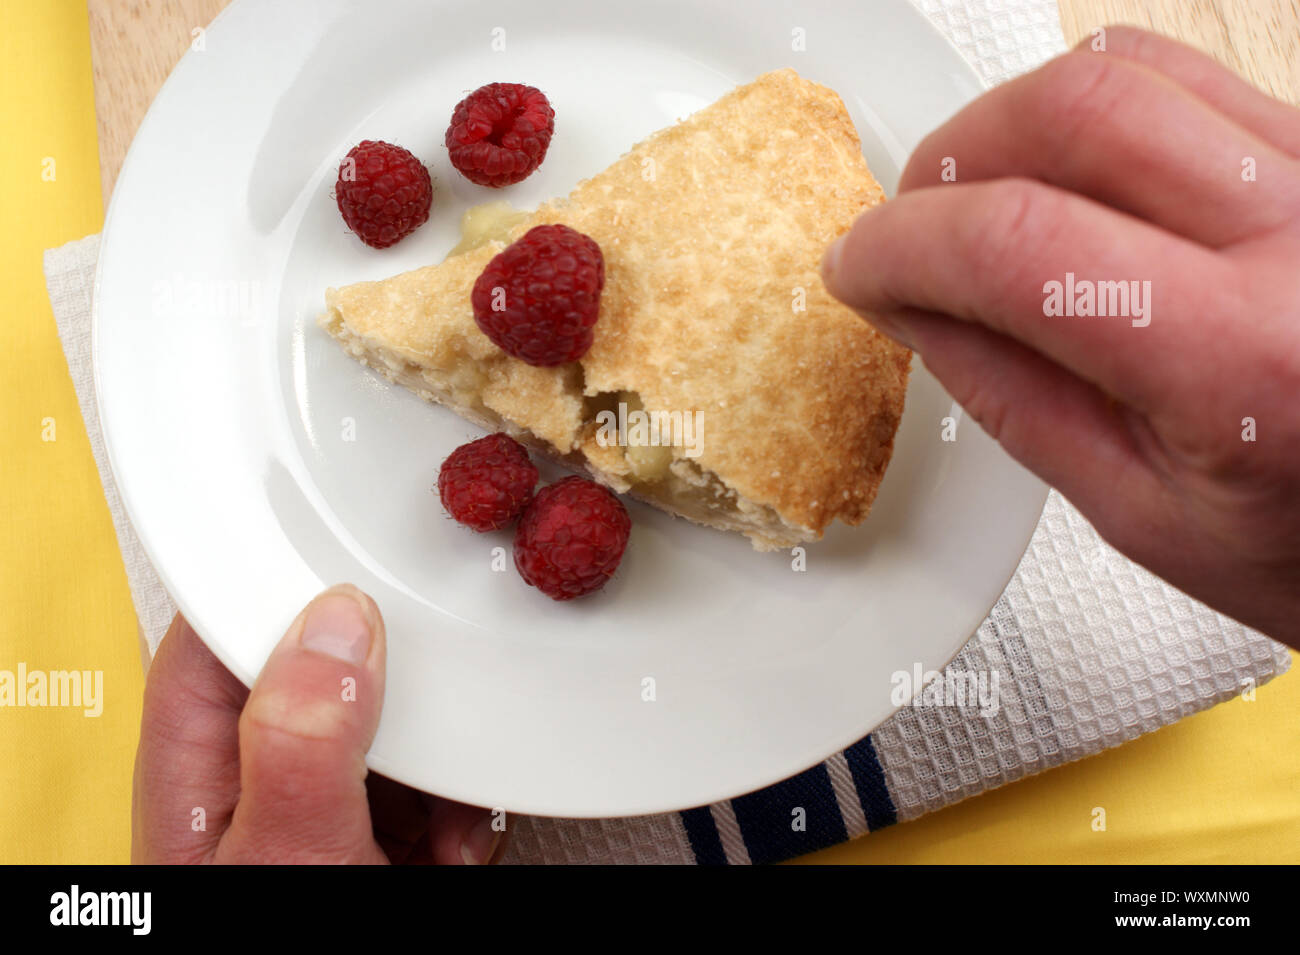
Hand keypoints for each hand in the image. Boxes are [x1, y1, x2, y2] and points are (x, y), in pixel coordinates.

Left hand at [132, 584, 504, 863]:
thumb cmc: (282, 954)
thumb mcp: (287, 860)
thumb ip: (300, 743)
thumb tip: (333, 627)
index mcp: (196, 764)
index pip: (221, 627)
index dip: (282, 587)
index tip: (353, 570)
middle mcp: (253, 771)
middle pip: (323, 664)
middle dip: (395, 693)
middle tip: (421, 715)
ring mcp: (316, 798)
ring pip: (386, 716)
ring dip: (438, 755)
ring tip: (439, 808)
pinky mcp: (371, 825)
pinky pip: (423, 774)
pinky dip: (456, 802)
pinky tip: (450, 843)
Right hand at [822, 28, 1299, 649]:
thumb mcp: (1143, 512)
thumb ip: (1014, 399)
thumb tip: (916, 308)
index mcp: (1245, 363)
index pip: (1021, 245)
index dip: (905, 243)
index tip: (860, 264)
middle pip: (1078, 107)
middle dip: (952, 155)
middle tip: (911, 223)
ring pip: (1134, 68)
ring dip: (1017, 121)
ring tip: (982, 198)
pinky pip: (1192, 81)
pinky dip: (1096, 112)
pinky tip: (1070, 181)